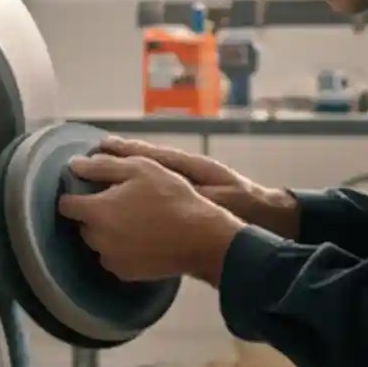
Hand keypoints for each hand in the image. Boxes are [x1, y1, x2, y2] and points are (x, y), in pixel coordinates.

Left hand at [58, 153, 244, 285]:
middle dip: (95, 213)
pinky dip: (121, 248)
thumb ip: (102, 165)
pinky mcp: (125, 273)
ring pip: (98, 241)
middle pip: (82, 223)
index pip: (65, 204)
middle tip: (121, 202)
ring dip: (108, 231)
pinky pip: (113, 257)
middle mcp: (97, 238)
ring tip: (135, 220)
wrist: (201, 238)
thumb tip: (74, 165)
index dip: (76, 194)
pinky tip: (142, 238)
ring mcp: (110, 259)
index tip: (91, 189)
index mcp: (96, 211)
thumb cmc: (171, 197)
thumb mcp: (139, 168)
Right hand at [95, 136, 300, 240]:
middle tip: (94, 155)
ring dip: (129, 171)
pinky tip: (127, 198)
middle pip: (148, 161)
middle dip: (122, 157)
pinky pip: (159, 189)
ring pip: (152, 174)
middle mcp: (188, 172)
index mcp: (192, 168)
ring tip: (103, 170)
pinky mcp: (194, 198)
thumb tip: (161, 190)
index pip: (152, 155)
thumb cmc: (248, 209)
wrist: (273, 220)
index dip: (126, 151)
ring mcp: (190, 184)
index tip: (102, 146)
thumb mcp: (219, 199)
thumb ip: (190, 194)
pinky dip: (140, 188)